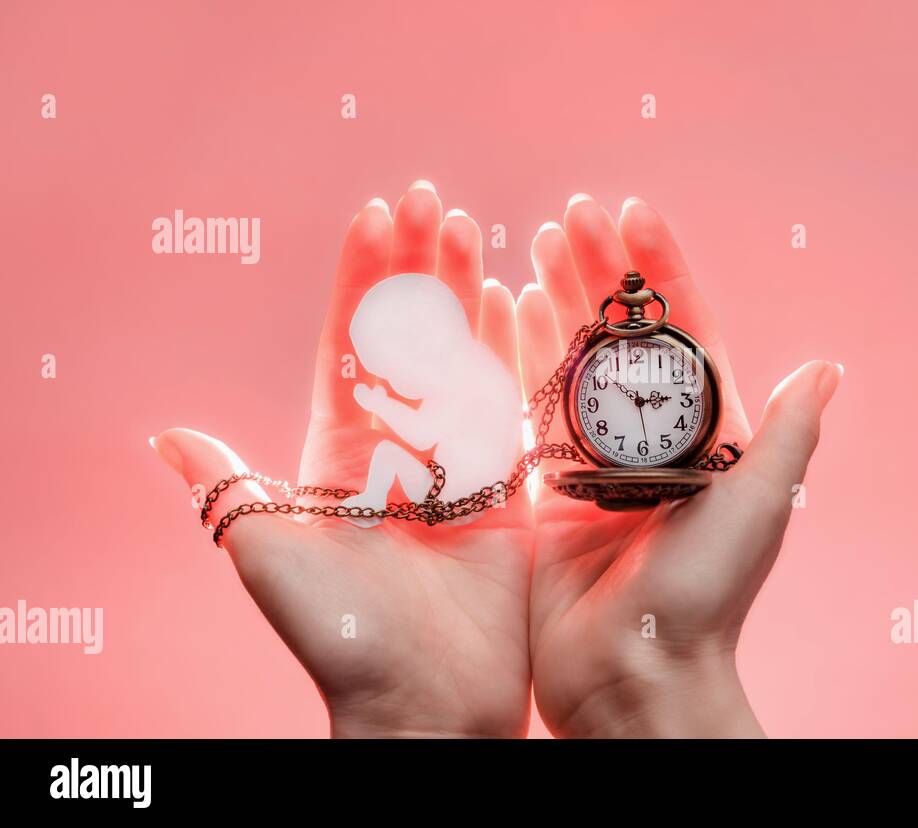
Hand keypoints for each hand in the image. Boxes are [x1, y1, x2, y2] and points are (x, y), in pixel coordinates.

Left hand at [152, 182, 532, 737]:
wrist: (424, 700)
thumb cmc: (340, 635)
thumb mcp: (269, 554)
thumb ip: (226, 488)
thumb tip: (166, 436)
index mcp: (341, 457)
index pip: (350, 349)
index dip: (360, 282)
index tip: (375, 215)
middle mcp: (400, 452)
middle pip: (409, 340)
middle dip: (417, 268)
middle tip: (432, 198)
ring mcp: (457, 466)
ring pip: (461, 361)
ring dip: (465, 294)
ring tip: (472, 227)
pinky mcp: (508, 491)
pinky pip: (511, 409)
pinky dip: (514, 354)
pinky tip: (517, 301)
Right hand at [518, 195, 841, 736]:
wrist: (634, 672)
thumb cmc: (707, 592)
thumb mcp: (760, 504)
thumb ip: (787, 433)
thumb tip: (828, 368)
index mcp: (705, 437)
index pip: (683, 333)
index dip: (660, 271)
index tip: (634, 214)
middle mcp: (650, 442)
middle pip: (621, 337)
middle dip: (598, 272)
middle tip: (571, 214)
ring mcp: (595, 463)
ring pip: (572, 362)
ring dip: (555, 300)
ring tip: (535, 240)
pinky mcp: (547, 489)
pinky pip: (528, 411)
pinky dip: (516, 360)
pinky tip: (501, 310)